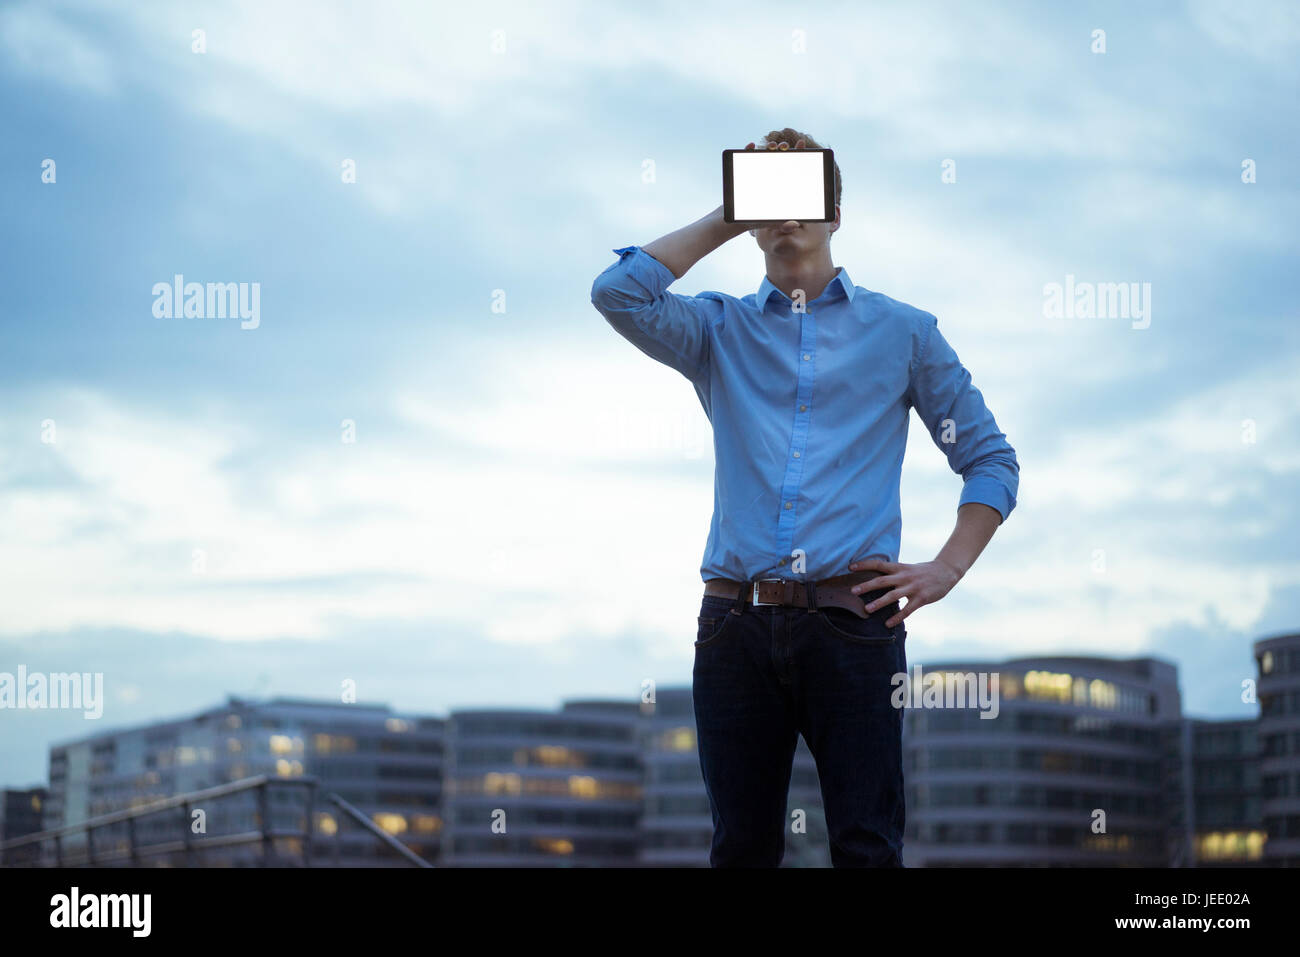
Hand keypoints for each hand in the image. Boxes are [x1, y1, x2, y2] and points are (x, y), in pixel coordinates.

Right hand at [732, 138, 805, 232]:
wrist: (728, 221)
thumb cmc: (748, 222)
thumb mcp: (767, 222)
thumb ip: (780, 222)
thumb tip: (794, 224)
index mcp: (776, 187)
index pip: (789, 169)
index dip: (796, 156)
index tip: (802, 144)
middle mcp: (767, 179)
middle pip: (778, 160)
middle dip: (782, 150)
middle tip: (784, 146)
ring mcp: (755, 176)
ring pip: (764, 157)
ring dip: (768, 148)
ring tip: (771, 146)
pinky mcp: (742, 175)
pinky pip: (746, 159)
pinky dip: (748, 150)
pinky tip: (751, 145)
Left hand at [847, 558, 962, 628]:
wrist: (946, 572)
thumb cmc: (923, 571)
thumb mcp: (907, 568)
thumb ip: (893, 573)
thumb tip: (875, 579)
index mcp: (899, 568)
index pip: (878, 564)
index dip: (864, 565)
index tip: (850, 567)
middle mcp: (904, 576)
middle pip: (882, 580)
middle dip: (867, 586)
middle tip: (853, 591)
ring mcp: (913, 587)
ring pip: (893, 596)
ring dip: (879, 602)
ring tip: (867, 609)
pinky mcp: (921, 598)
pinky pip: (907, 610)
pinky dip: (897, 617)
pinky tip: (888, 624)